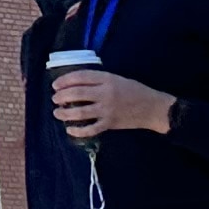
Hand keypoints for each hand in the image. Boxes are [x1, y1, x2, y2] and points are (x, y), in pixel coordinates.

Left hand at [52, 68, 173, 136]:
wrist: (153, 108)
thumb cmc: (135, 90)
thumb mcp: (117, 78)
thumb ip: (99, 80)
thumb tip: (76, 83)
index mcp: (107, 79)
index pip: (80, 77)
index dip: (65, 80)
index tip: (55, 84)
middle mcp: (105, 93)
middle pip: (77, 93)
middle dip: (61, 96)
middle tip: (55, 99)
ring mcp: (107, 110)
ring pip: (80, 112)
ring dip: (65, 113)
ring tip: (57, 113)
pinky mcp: (110, 124)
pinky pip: (91, 129)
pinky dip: (78, 130)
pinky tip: (70, 129)